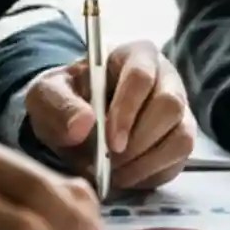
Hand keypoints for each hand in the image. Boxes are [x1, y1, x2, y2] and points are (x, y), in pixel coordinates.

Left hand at [26, 40, 196, 190]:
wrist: (75, 119)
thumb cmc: (66, 99)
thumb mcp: (48, 96)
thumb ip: (58, 106)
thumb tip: (82, 126)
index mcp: (135, 55)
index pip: (141, 76)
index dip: (128, 111)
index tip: (110, 143)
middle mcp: (166, 78)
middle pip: (170, 106)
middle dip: (138, 142)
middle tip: (109, 163)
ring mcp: (180, 109)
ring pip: (181, 136)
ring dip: (146, 162)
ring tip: (114, 171)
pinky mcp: (181, 137)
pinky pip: (179, 159)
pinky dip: (151, 173)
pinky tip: (125, 174)